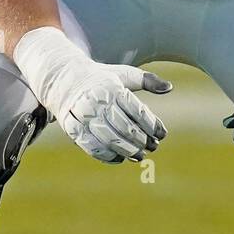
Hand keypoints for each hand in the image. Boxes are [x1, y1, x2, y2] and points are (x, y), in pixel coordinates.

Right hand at [13, 26, 171, 163]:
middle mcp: (97, 102)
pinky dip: (107, 156)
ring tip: (140, 156)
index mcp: (112, 88)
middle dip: (142, 141)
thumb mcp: (123, 74)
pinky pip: (91, 147)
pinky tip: (119, 159)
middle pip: (125, 128)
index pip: (138, 111)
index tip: (162, 134)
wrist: (63, 80)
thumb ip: (147, 80)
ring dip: (127, 151)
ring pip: (109, 140)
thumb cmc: (100, 78)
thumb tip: (169, 88)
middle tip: (153, 147)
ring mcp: (83, 117)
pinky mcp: (72, 129)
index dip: (152, 125)